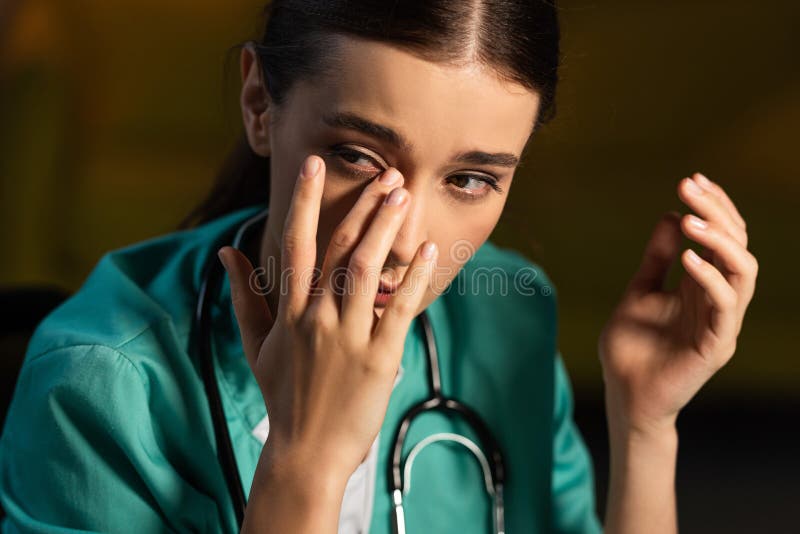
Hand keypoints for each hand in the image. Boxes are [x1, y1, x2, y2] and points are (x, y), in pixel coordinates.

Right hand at [218, 155, 437, 481]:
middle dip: (363, 206)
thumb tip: (227, 252)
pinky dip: (415, 277)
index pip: (294, 243)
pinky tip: (428, 248)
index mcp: (288, 312)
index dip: (303, 200)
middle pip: (340, 248)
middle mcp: (316, 317)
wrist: (304, 453)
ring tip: (403, 195)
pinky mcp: (378, 358)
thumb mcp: (256, 347)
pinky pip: (399, 309)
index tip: (313, 164)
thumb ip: (244, 297)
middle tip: (387, 174)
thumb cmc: (282, 397)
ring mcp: (347, 337)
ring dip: (386, 227)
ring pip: (367, 269)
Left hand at [598, 172, 757, 436]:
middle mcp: (719, 300)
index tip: (690, 180)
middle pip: (737, 245)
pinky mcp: (717, 344)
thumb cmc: (631, 347)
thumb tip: (670, 216)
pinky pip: (725, 305)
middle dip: (716, 212)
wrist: (624, 393)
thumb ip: (656, 259)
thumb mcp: (638, 292)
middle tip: (689, 187)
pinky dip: (710, 277)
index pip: (724, 237)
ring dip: (719, 240)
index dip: (713, 207)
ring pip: (744, 271)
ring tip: (691, 218)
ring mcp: (722, 322)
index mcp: (703, 285)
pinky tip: (688, 259)